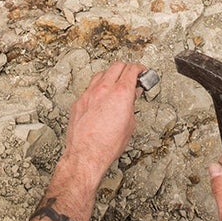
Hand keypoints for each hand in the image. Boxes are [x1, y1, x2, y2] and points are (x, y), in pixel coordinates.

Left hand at [60, 62, 144, 176]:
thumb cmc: (107, 145)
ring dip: (111, 75)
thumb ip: (131, 105)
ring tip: (116, 85)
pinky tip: (101, 97)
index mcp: (120, 94)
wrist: (86, 154)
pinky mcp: (79, 101)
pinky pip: (90, 87)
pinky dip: (98, 88)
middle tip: (131, 76)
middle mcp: (103, 89)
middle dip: (126, 68)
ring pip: (101, 73)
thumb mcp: (130, 124)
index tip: (142, 71)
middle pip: (117, 66)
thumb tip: (132, 97)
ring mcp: (89, 94)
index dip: (139, 69)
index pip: (131, 69)